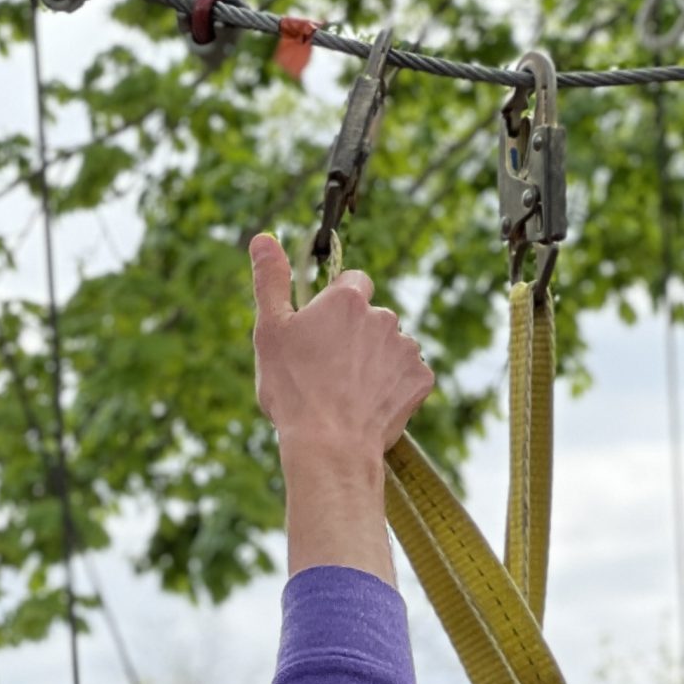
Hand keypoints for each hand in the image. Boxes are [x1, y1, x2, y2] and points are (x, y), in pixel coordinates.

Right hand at [250, 233, 433, 456]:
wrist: (329, 447)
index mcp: (348, 299)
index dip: (337, 306)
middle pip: (373, 318)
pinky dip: (393, 388)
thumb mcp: (270, 331)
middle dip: (357, 337)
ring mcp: (407, 348)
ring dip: (376, 362)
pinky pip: (409, 376)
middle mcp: (384, 316)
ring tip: (349, 394)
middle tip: (330, 372)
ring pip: (391, 347)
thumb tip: (263, 237)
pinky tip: (370, 406)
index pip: (353, 283)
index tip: (322, 334)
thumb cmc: (293, 389)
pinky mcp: (421, 380)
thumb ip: (271, 280)